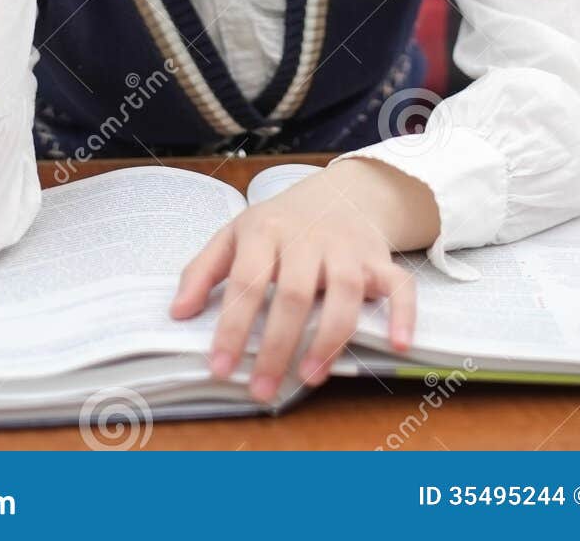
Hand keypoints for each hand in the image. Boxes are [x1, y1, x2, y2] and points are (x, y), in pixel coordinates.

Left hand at [168, 160, 433, 401]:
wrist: (341, 190)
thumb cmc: (281, 222)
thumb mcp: (234, 233)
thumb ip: (202, 270)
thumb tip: (177, 312)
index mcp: (266, 231)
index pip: (246, 282)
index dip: (233, 327)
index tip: (221, 367)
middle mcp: (308, 237)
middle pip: (294, 293)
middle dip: (278, 346)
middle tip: (262, 389)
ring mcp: (347, 247)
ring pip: (343, 291)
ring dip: (329, 338)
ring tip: (310, 376)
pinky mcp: (378, 259)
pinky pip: (398, 284)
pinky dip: (402, 313)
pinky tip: (397, 343)